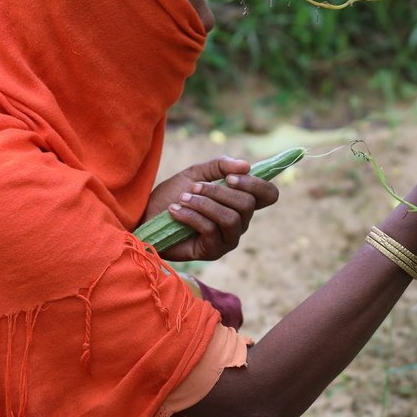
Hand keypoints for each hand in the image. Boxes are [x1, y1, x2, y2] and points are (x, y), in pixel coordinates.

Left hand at [143, 156, 280, 261]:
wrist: (147, 217)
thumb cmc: (173, 196)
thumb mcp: (196, 174)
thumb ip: (220, 166)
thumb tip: (246, 165)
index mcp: (240, 202)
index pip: (269, 195)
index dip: (257, 184)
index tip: (230, 178)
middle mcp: (240, 222)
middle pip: (248, 205)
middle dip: (219, 192)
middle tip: (196, 187)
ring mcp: (228, 239)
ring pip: (231, 219)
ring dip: (205, 204)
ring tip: (184, 198)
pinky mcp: (213, 251)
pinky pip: (211, 230)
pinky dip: (192, 216)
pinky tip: (175, 211)